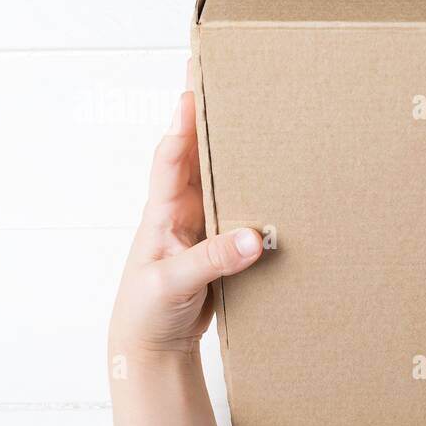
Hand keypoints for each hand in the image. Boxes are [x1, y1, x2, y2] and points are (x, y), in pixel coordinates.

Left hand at [109, 63, 262, 359]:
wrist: (153, 346)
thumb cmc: (147, 311)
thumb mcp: (174, 284)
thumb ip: (213, 260)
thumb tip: (254, 237)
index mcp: (162, 213)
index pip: (172, 156)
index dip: (184, 121)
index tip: (196, 86)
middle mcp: (183, 213)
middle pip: (198, 155)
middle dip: (211, 119)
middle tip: (228, 78)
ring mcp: (203, 228)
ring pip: (223, 182)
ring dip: (239, 154)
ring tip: (262, 119)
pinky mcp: (222, 248)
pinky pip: (242, 213)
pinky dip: (258, 197)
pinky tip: (278, 184)